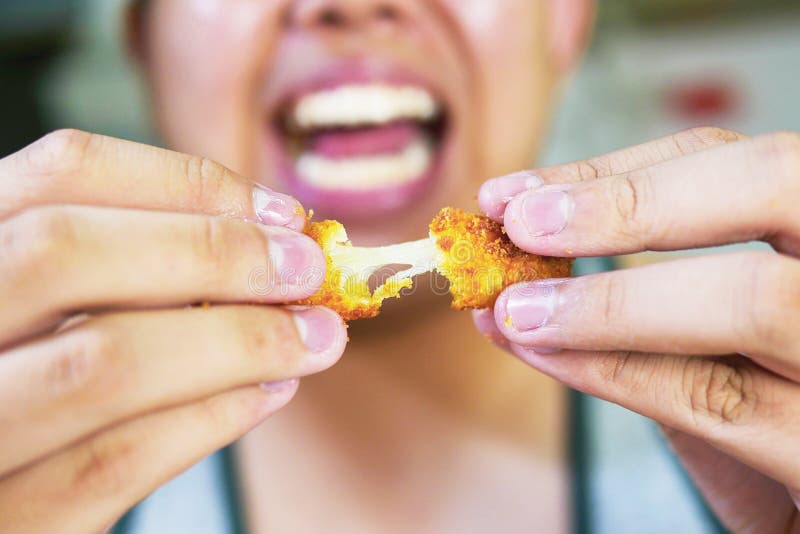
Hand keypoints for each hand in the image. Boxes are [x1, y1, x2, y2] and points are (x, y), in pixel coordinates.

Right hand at [0, 130, 346, 532]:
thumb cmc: (35, 391)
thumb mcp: (52, 309)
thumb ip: (127, 269)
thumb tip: (268, 247)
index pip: (59, 175)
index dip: (184, 184)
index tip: (279, 213)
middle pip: (65, 252)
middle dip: (212, 252)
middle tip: (307, 270)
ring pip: (101, 362)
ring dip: (238, 340)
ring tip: (313, 338)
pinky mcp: (5, 522)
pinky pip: (115, 459)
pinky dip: (211, 416)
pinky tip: (267, 393)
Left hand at [475, 127, 799, 532]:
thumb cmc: (772, 427)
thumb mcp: (719, 352)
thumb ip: (646, 308)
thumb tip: (524, 273)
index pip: (741, 168)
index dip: (624, 171)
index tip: (520, 193)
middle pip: (773, 184)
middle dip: (629, 201)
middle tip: (521, 222)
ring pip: (750, 300)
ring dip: (607, 299)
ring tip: (514, 306)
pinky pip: (720, 397)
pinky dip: (618, 370)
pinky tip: (546, 352)